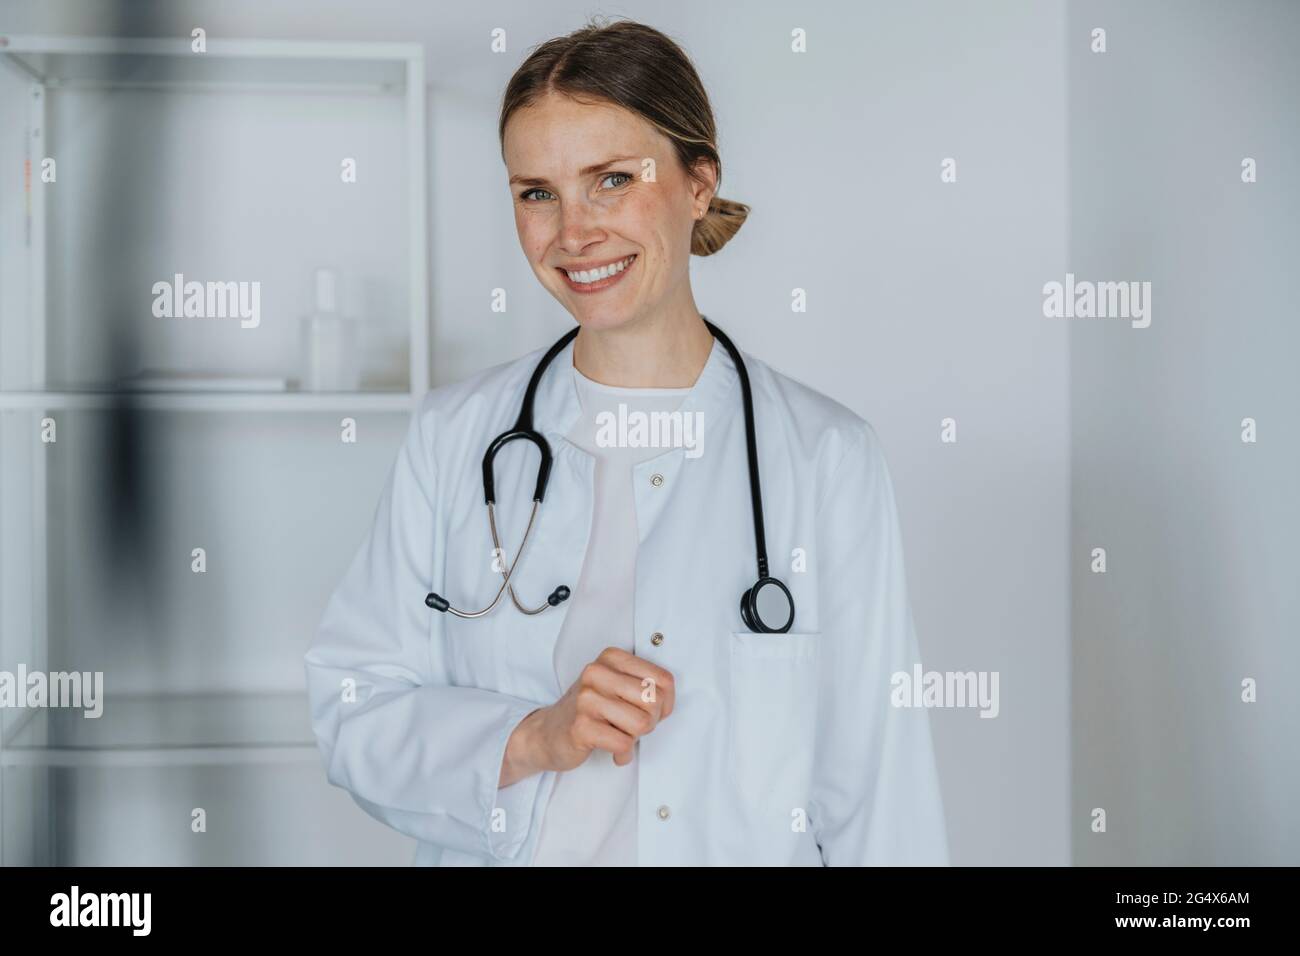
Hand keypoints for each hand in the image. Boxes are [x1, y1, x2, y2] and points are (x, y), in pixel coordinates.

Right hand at [499, 647, 674, 785]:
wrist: (546, 734)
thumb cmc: (589, 711)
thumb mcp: (616, 686)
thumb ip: (644, 687)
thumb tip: (666, 703)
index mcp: (611, 657)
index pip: (663, 679)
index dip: (665, 703)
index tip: (651, 712)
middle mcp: (597, 672)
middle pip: (653, 701)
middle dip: (650, 721)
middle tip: (633, 727)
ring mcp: (586, 699)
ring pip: (641, 724)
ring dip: (635, 738)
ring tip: (620, 735)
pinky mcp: (581, 727)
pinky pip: (623, 744)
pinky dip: (623, 754)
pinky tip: (612, 751)